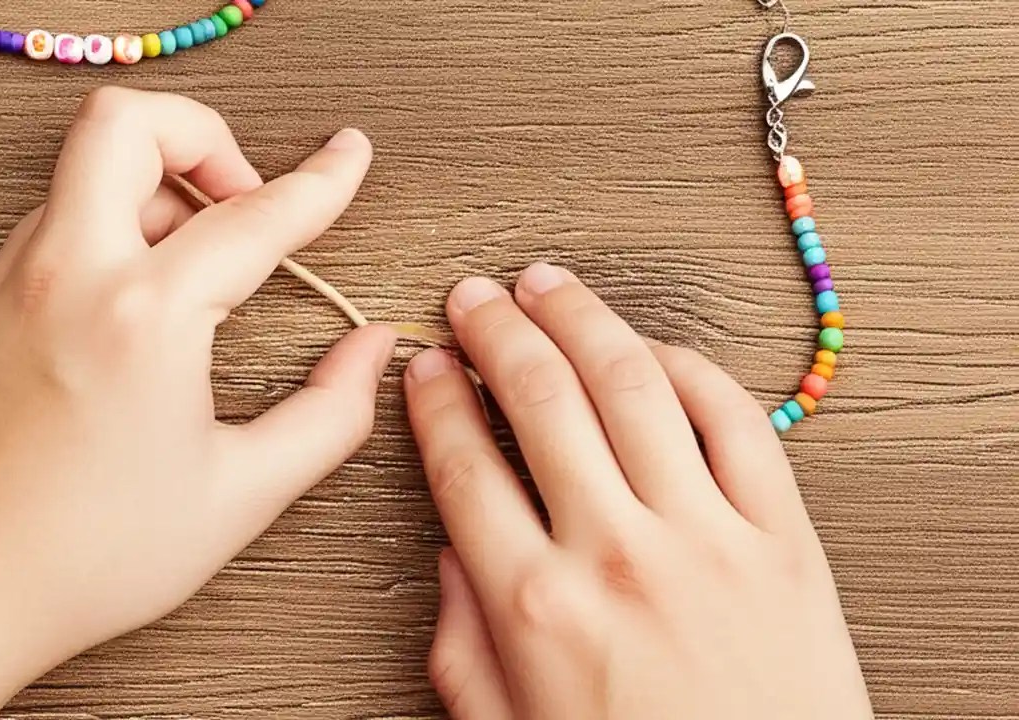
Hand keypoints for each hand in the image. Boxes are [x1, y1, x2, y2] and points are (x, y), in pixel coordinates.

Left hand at [0, 87, 394, 718]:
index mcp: (142, 318)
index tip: (347, 158)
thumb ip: (328, 414)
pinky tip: (143, 295)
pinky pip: (55, 218)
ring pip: (85, 166)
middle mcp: (65, 276)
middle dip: (204, 135)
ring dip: (156, 184)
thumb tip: (368, 351)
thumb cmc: (85, 557)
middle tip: (245, 198)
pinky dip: (111, 222)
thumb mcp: (239, 495)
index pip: (254, 216)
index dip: (321, 181)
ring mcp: (11, 282)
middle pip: (128, 123)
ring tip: (201, 260)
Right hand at [405, 263, 871, 718]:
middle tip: (475, 299)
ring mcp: (705, 537)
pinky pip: (734, 419)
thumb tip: (450, 551)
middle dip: (494, 330)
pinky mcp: (781, 538)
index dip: (434, 398)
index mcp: (536, 607)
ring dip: (578, 318)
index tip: (426, 366)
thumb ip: (462, 638)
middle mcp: (616, 555)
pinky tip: (649, 346)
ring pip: (630, 384)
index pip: (463, 463)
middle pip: (539, 397)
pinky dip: (687, 366)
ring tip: (547, 287)